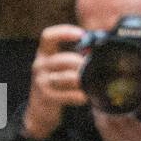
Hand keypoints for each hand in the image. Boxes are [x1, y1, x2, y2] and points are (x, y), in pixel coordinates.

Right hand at [23, 24, 86, 140]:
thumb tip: (101, 47)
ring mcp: (42, 82)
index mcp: (44, 53)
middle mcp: (40, 65)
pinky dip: (81, 95)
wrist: (40, 107)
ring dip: (84, 79)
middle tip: (95, 66)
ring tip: (93, 81)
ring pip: (68, 78)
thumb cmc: (57, 81)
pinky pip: (69, 95)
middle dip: (83, 63)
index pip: (48, 36)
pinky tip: (87, 95)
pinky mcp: (47, 97)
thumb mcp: (59, 65)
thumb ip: (75, 55)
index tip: (82, 34)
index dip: (64, 32)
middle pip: (64, 60)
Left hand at [92, 72, 140, 140]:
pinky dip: (102, 120)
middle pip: (109, 122)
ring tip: (100, 98)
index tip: (111, 90)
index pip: (122, 118)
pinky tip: (102, 111)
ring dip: (101, 113)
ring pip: (103, 127)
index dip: (114, 105)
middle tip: (102, 90)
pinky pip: (103, 132)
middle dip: (105, 107)